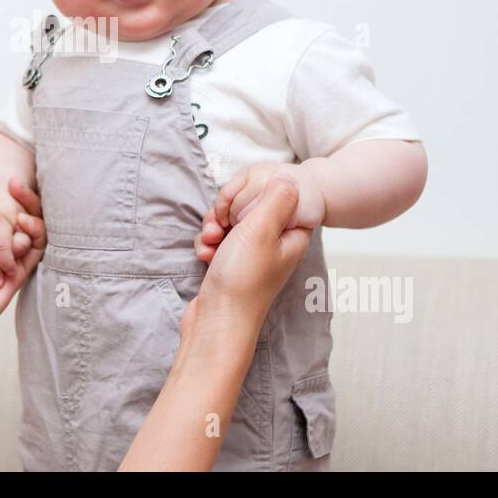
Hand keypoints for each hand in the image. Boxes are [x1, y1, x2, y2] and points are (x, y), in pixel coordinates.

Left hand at [0, 173, 45, 354]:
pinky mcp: (17, 276)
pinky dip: (33, 236)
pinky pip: (35, 251)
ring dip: (19, 222)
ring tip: (14, 221)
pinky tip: (21, 230)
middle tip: (16, 187)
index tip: (9, 179)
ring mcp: (5, 258)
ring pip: (29, 230)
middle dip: (18, 200)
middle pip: (16, 213)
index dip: (5, 190)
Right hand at [191, 173, 312, 327]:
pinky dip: (209, 243)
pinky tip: (205, 254)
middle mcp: (275, 243)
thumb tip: (288, 176)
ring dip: (215, 226)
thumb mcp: (262, 230)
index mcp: (292, 235)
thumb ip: (277, 198)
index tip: (244, 203)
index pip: (283, 197)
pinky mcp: (232, 263)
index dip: (259, 194)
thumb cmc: (242, 280)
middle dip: (229, 211)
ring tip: (211, 241)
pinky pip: (219, 239)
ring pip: (231, 221)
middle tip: (222, 225)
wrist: (216, 321)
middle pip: (252, 206)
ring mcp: (252, 254)